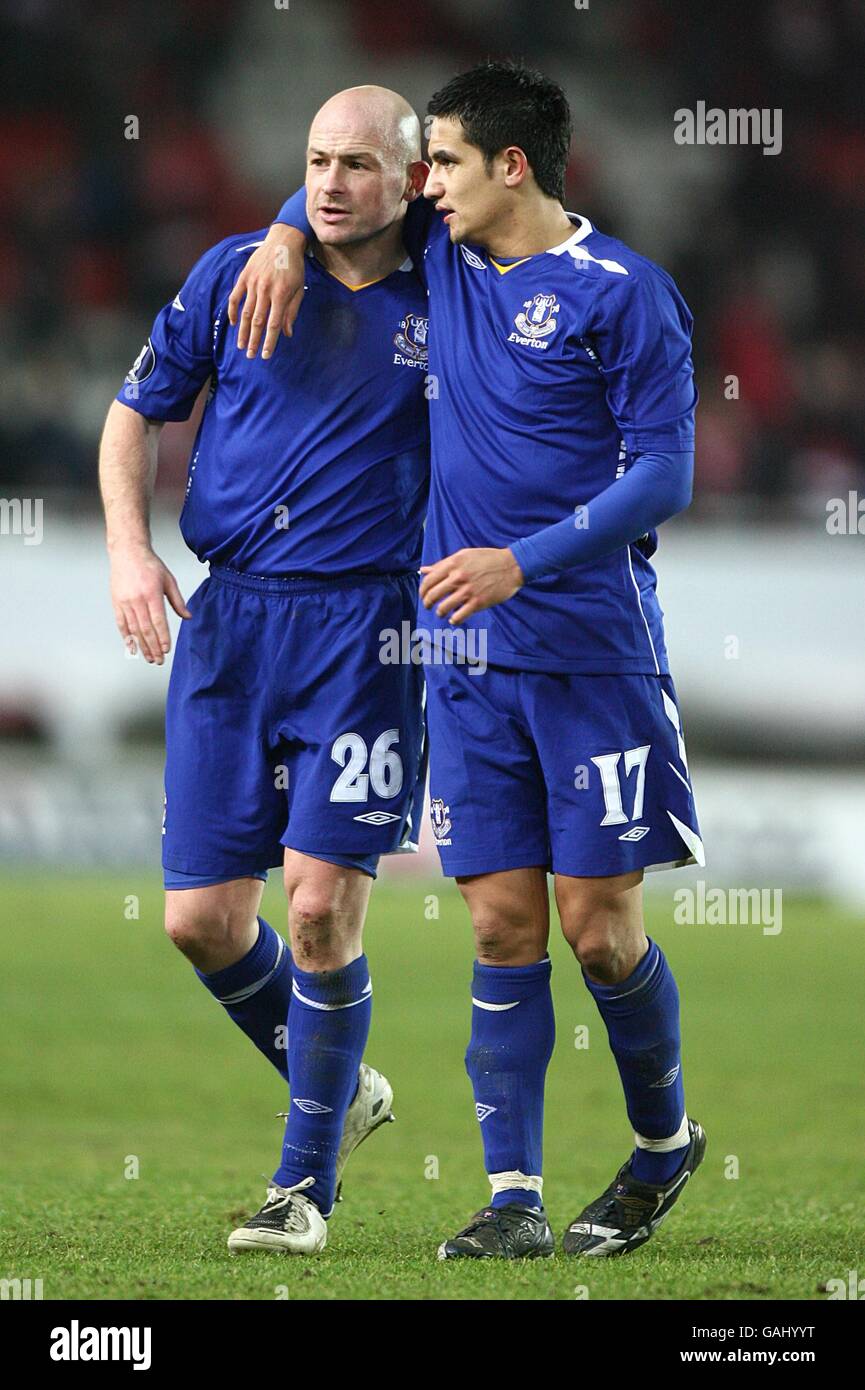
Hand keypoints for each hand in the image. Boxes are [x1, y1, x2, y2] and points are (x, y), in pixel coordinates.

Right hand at [109, 545, 190, 664]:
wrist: (127, 552)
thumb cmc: (149, 565)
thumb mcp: (169, 580)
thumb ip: (178, 600)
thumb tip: (188, 617)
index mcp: (151, 594)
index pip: (158, 621)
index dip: (162, 637)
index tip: (166, 650)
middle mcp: (137, 600)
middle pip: (145, 629)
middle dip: (153, 647)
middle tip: (159, 660)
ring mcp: (125, 602)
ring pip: (133, 629)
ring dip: (141, 646)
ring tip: (148, 658)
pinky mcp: (116, 602)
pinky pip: (121, 623)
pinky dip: (126, 637)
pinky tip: (132, 647)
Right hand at [227, 224, 306, 358]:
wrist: (283, 242)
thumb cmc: (294, 267)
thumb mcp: (298, 289)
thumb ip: (291, 312)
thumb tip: (287, 334)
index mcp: (280, 295)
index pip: (273, 325)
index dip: (269, 342)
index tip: (266, 356)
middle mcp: (265, 290)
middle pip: (257, 322)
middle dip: (254, 341)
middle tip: (250, 356)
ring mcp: (253, 283)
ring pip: (246, 313)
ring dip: (243, 331)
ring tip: (241, 346)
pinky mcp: (244, 277)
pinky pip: (235, 297)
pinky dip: (233, 311)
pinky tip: (234, 323)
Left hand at [419, 547, 523, 624]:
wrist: (512, 566)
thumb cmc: (488, 559)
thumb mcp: (464, 555)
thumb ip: (442, 564)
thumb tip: (423, 570)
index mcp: (453, 564)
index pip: (428, 580)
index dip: (422, 590)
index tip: (423, 595)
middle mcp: (458, 577)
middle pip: (432, 595)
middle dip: (427, 603)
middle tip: (428, 606)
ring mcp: (468, 591)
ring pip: (443, 608)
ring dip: (440, 612)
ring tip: (442, 612)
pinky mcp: (478, 602)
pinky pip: (458, 616)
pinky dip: (454, 620)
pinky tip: (454, 618)